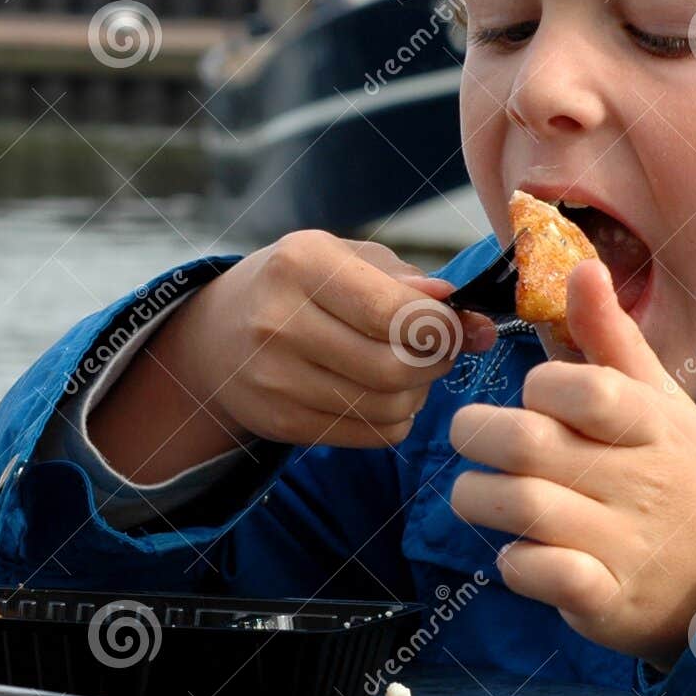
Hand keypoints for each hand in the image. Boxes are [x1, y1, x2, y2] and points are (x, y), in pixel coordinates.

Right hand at [162, 230, 495, 450]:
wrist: (218, 333)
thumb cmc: (302, 285)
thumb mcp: (350, 260)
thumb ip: (415, 285)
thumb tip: (478, 323)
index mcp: (302, 265)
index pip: (394, 312)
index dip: (442, 326)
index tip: (453, 324)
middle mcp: (278, 322)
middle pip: (394, 368)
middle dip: (437, 362)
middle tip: (440, 349)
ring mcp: (273, 379)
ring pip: (386, 407)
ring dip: (419, 392)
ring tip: (412, 369)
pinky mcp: (279, 423)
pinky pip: (370, 435)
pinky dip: (395, 418)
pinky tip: (384, 393)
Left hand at [448, 260, 695, 669]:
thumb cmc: (680, 474)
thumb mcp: (660, 401)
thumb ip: (610, 337)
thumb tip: (579, 266)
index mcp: (653, 425)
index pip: (583, 388)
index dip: (540, 386)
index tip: (535, 395)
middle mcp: (639, 482)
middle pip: (528, 444)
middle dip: (477, 433)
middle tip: (474, 436)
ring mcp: (624, 545)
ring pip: (522, 507)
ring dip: (479, 497)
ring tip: (481, 492)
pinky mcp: (607, 600)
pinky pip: (542, 575)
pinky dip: (515, 563)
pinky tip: (517, 552)